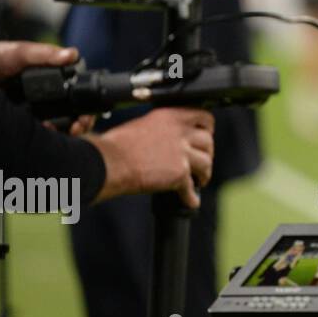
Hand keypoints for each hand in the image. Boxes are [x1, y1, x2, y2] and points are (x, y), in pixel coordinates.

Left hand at [0, 42, 99, 136]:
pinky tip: (48, 131)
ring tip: (69, 129)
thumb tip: (72, 54)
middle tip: (81, 125)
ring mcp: (34, 110)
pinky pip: (40, 132)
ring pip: (60, 124)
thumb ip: (43, 53)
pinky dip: (49, 134)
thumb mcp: (19, 53)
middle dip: (82, 121)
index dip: (87, 103)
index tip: (89, 111)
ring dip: (68, 129)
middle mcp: (45, 95)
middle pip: (73, 112)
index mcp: (50, 78)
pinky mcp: (23, 121)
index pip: (77, 92)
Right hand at [86, 107, 214, 208]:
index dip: (208, 128)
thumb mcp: (143, 124)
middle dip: (207, 153)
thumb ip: (163, 129)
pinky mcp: (179, 173)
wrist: (109, 163)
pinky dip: (192, 197)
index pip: (204, 117)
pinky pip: (191, 188)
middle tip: (202, 161)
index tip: (207, 134)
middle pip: (208, 141)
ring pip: (206, 163)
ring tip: (200, 180)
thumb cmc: (117, 145)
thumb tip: (168, 139)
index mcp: (171, 116)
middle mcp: (180, 132)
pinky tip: (191, 200)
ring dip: (204, 173)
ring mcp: (182, 153)